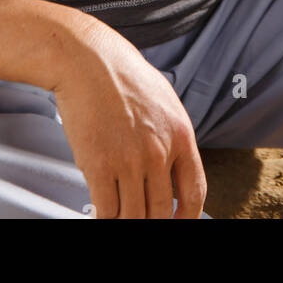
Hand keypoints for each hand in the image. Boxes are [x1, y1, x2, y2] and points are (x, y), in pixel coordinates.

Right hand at [51, 21, 206, 218]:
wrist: (87, 59)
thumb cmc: (121, 74)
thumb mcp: (164, 100)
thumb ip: (171, 135)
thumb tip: (172, 167)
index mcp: (180, 134)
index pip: (195, 192)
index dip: (187, 218)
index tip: (177, 222)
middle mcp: (159, 151)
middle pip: (161, 211)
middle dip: (150, 222)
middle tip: (139, 218)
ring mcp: (130, 160)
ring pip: (133, 216)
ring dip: (125, 220)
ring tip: (118, 215)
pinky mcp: (99, 165)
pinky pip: (107, 211)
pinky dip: (104, 219)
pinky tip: (100, 214)